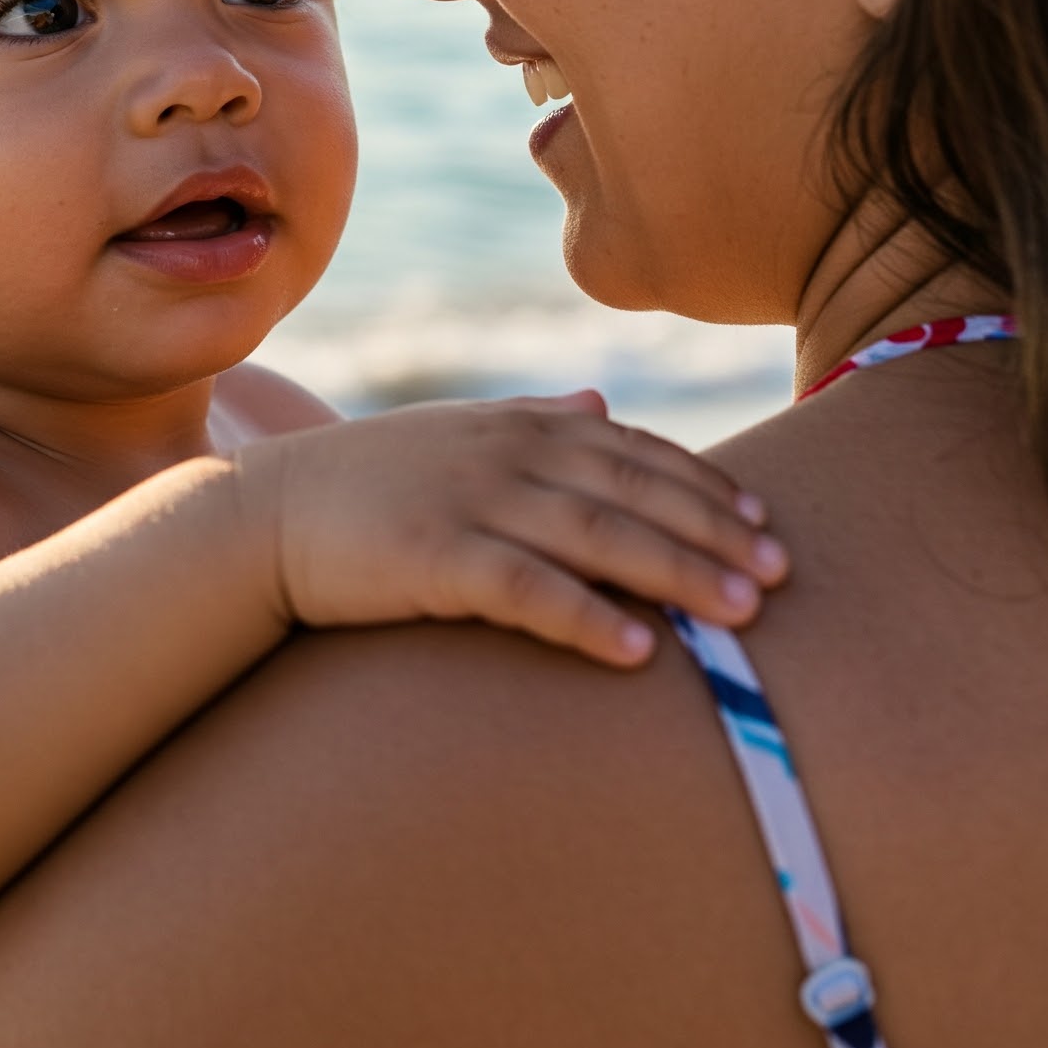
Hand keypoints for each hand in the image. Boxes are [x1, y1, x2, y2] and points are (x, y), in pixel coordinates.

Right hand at [233, 393, 785, 665]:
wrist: (268, 513)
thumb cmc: (370, 479)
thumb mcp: (458, 431)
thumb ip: (534, 414)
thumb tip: (601, 397)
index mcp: (517, 422)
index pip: (632, 449)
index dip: (702, 485)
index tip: (762, 521)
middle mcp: (505, 453)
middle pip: (631, 491)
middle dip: (711, 532)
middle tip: (780, 576)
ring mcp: (470, 501)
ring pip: (597, 537)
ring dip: (675, 574)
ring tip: (740, 615)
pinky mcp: (434, 557)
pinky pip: (526, 589)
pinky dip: (586, 617)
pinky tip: (638, 651)